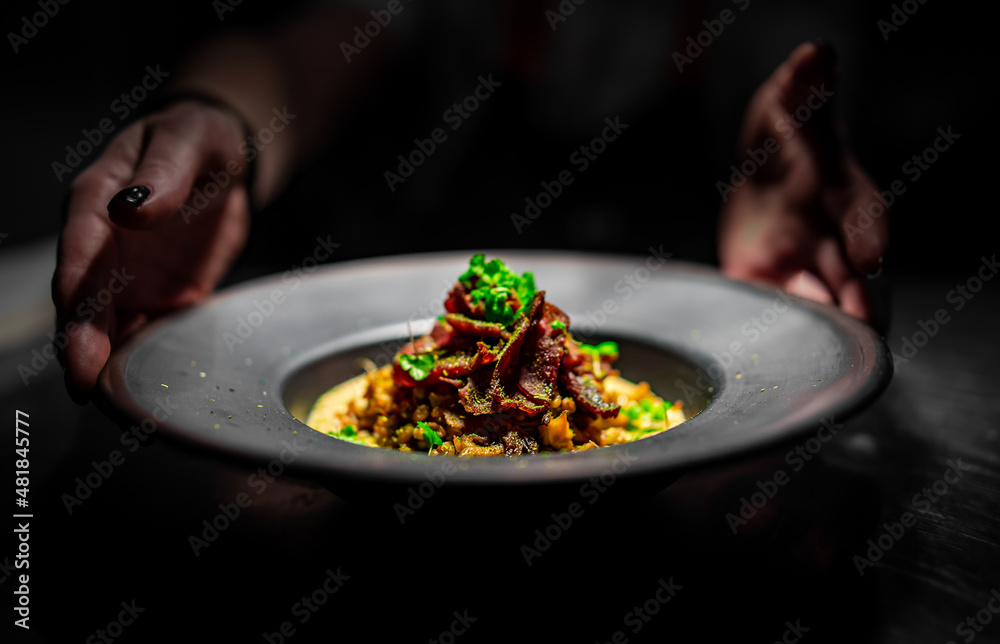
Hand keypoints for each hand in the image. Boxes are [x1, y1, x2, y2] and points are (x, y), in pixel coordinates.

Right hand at [53, 100, 251, 396]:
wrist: (223, 158)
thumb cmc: (198, 138)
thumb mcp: (188, 140)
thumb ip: (164, 172)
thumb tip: (136, 206)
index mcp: (99, 201)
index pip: (80, 247)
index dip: (75, 285)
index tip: (74, 318)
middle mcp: (106, 246)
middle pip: (86, 299)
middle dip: (81, 340)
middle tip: (83, 381)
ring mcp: (131, 276)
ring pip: (110, 326)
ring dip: (108, 361)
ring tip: (111, 401)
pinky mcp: (162, 297)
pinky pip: (150, 333)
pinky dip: (147, 360)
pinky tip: (149, 387)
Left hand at [718, 42, 887, 321]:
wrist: (764, 167)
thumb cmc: (789, 132)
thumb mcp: (794, 99)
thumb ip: (806, 81)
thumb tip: (817, 52)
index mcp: (842, 192)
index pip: (864, 215)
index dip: (868, 236)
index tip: (870, 257)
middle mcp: (827, 233)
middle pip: (848, 273)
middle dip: (855, 297)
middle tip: (856, 320)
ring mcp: (796, 259)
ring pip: (817, 296)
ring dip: (817, 317)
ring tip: (815, 338)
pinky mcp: (758, 275)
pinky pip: (767, 301)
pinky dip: (769, 318)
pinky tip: (765, 335)